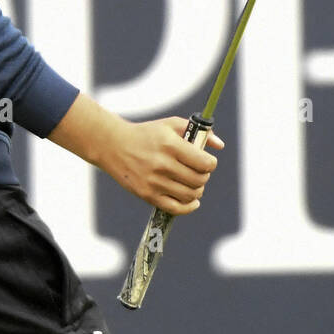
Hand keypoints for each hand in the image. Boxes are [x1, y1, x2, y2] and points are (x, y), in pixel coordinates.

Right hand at [48, 96, 225, 214]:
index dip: (211, 164)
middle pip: (199, 180)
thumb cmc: (146, 134)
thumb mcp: (170, 125)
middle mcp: (163, 165)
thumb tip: (220, 145)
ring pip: (190, 195)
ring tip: (194, 184)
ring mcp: (154, 182)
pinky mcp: (147, 195)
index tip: (208, 162)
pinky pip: (175, 208)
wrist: (113, 145)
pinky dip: (189, 207)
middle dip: (204, 177)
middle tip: (200, 172)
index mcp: (171, 145)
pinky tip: (192, 201)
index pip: (204, 163)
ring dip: (197, 190)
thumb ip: (198, 132)